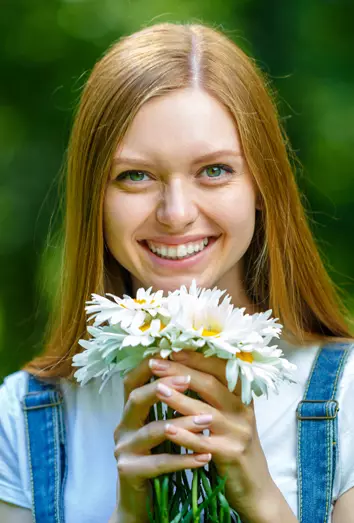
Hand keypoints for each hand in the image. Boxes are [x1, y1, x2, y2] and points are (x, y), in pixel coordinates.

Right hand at [113, 358, 212, 519]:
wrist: (140, 502)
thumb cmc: (156, 457)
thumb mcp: (159, 427)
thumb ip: (168, 404)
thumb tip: (193, 372)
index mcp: (129, 412)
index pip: (132, 380)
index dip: (149, 366)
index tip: (172, 354)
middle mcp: (122, 427)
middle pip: (135, 398)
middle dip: (163, 386)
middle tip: (189, 380)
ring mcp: (123, 450)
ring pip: (151, 431)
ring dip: (181, 423)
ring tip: (208, 419)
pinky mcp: (129, 472)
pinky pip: (159, 463)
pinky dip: (183, 459)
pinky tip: (205, 457)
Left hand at [149, 350, 276, 520]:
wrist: (255, 486)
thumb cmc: (233, 445)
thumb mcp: (229, 415)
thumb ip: (212, 394)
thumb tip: (181, 369)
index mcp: (241, 396)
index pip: (219, 368)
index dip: (195, 357)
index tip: (170, 349)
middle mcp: (243, 410)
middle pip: (210, 384)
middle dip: (180, 371)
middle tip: (155, 363)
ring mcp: (239, 432)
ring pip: (205, 411)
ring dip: (179, 399)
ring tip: (156, 388)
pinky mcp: (231, 455)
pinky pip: (204, 442)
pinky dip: (185, 435)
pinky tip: (167, 429)